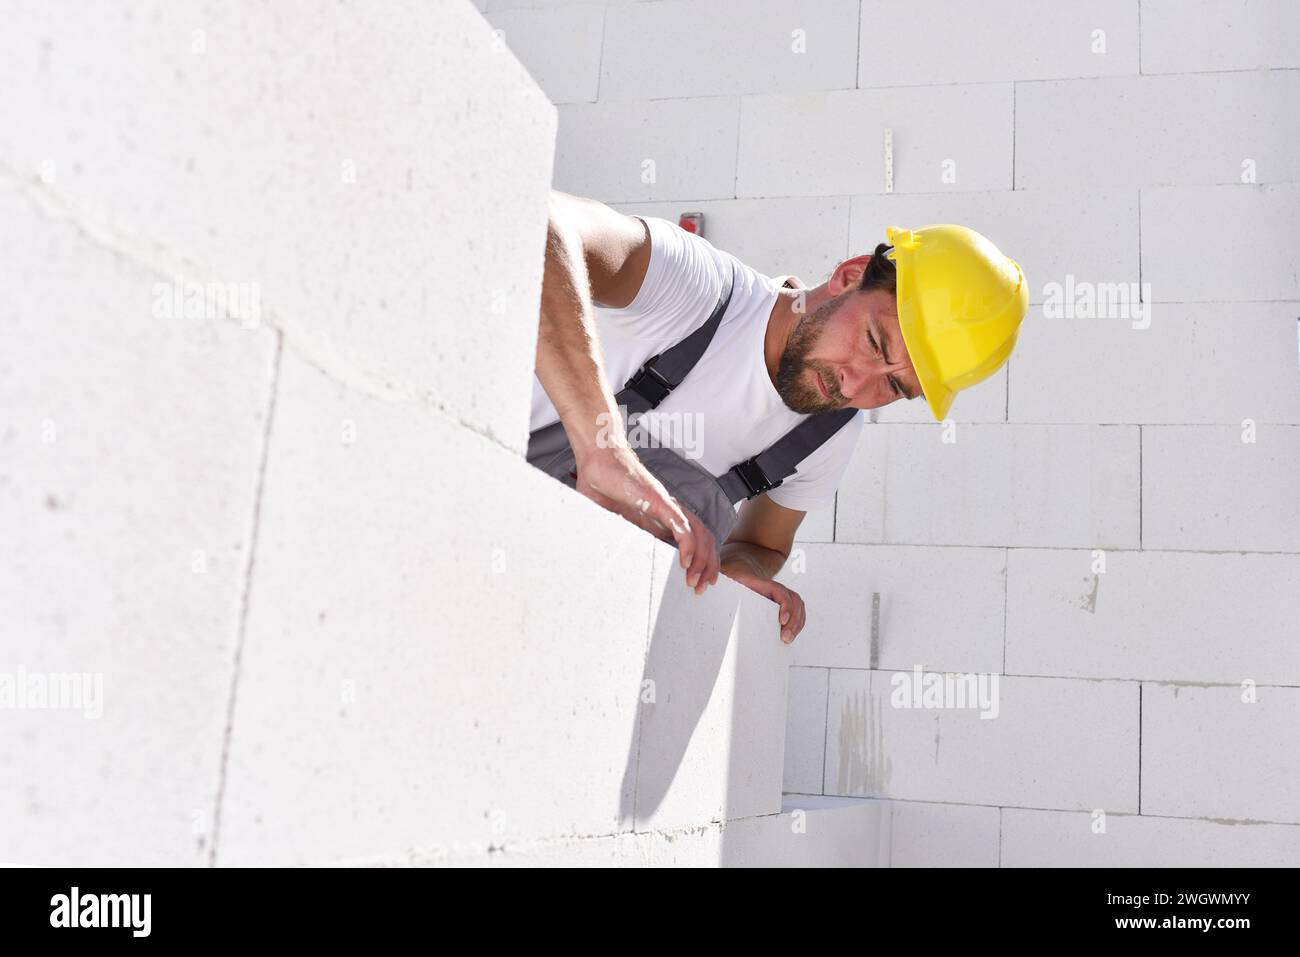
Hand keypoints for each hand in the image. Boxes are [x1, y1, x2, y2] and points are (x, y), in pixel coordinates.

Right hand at [573, 444, 718, 593]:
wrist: (598, 456)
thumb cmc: (604, 484)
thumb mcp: (612, 521)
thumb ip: (618, 537)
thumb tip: (610, 561)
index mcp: (660, 518)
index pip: (692, 541)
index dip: (700, 562)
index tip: (696, 582)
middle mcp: (669, 512)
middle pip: (703, 540)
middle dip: (707, 566)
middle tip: (700, 589)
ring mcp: (665, 506)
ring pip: (697, 534)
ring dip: (701, 560)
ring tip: (696, 580)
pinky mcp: (657, 500)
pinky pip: (679, 524)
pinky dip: (687, 544)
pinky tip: (686, 561)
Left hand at [721, 563, 805, 643]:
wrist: (740, 564)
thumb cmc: (729, 574)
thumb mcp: (723, 576)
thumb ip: (714, 583)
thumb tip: (700, 591)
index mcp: (761, 583)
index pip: (780, 592)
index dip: (785, 605)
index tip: (781, 620)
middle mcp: (774, 588)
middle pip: (794, 600)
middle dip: (794, 620)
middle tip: (785, 638)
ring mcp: (779, 594)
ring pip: (798, 604)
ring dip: (797, 622)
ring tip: (787, 639)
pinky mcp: (780, 602)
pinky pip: (796, 609)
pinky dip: (797, 621)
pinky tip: (789, 634)